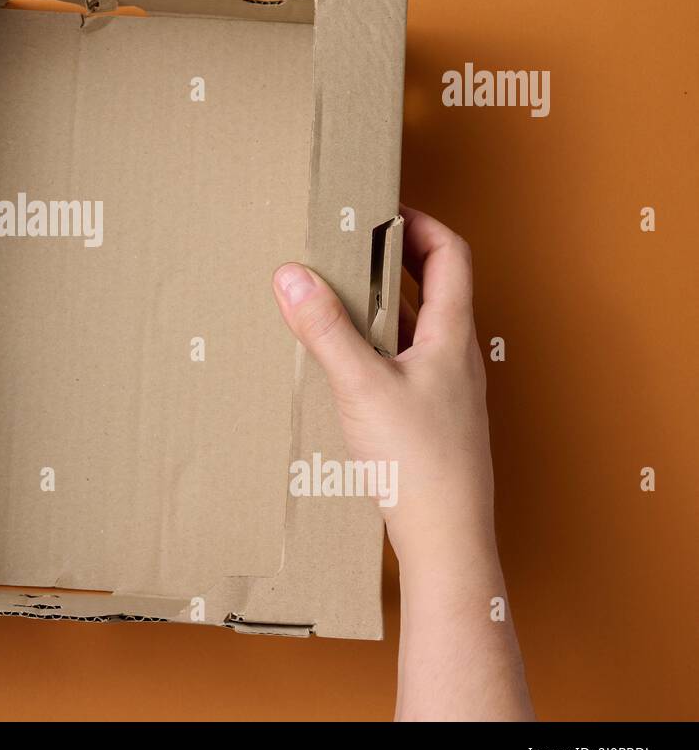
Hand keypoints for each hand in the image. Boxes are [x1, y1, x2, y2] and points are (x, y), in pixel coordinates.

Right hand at [270, 205, 493, 566]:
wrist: (446, 539)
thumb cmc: (418, 463)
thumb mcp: (360, 385)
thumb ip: (325, 328)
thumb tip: (291, 274)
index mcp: (452, 335)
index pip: (450, 253)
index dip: (419, 223)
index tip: (379, 209)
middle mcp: (457, 357)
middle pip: (438, 286)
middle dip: (396, 257)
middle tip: (352, 245)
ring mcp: (448, 390)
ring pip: (422, 327)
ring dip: (387, 302)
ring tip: (342, 296)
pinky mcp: (432, 420)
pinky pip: (409, 362)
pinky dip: (381, 345)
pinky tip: (346, 365)